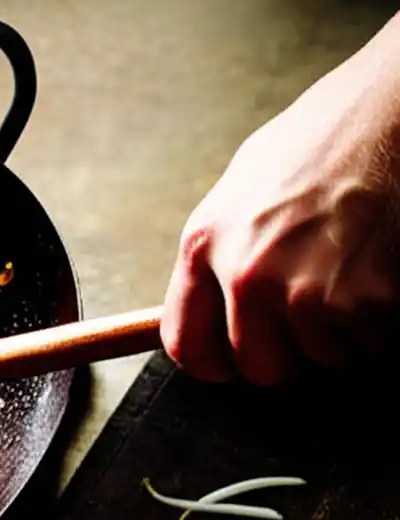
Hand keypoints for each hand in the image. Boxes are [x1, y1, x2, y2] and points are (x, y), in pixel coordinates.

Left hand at [161, 16, 399, 385]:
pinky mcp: (369, 301)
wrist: (397, 104)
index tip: (237, 360)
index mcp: (206, 244)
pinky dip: (389, 330)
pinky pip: (378, 351)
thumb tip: (211, 310)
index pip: (188, 347)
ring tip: (359, 269)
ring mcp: (308, 292)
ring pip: (328, 362)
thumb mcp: (245, 186)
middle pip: (262, 368)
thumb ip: (222, 252)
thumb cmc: (328, 136)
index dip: (218, 363)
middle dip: (294, 352)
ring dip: (350, 335)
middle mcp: (248, 274)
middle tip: (319, 309)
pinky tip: (387, 275)